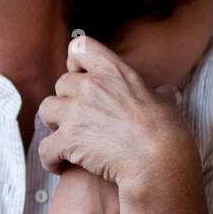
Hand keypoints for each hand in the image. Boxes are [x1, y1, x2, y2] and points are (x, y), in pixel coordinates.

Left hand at [37, 35, 191, 186]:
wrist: (160, 162)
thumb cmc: (168, 134)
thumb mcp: (165, 103)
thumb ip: (158, 94)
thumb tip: (166, 92)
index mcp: (114, 71)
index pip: (80, 47)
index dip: (75, 61)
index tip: (79, 75)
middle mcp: (91, 86)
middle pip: (61, 83)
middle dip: (66, 100)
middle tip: (76, 118)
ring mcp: (76, 111)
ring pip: (46, 109)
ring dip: (52, 124)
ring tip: (64, 138)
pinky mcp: (68, 138)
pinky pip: (45, 147)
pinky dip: (49, 159)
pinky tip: (58, 166)